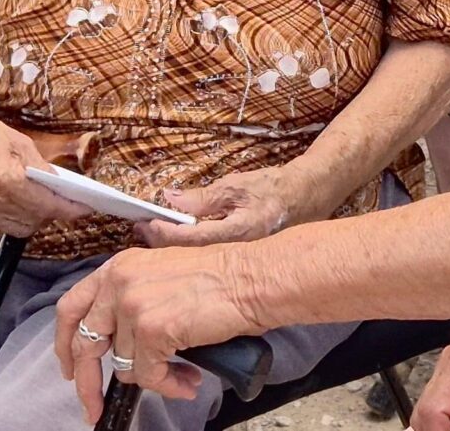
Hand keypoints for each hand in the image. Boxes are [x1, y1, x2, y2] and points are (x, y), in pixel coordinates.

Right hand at [0, 109, 75, 236]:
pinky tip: (17, 203)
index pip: (47, 205)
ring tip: (41, 201)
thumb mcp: (18, 142)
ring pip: (20, 228)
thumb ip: (41, 168)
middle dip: (53, 212)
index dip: (70, 209)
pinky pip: (1, 228)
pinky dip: (14, 219)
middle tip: (64, 200)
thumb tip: (60, 186)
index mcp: (5, 181)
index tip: (86, 208)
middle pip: (35, 220)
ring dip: (35, 217)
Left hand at [55, 245, 260, 418]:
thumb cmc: (219, 279)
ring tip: (181, 380)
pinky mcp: (151, 329)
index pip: (71, 307)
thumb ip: (131, 299)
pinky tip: (189, 382)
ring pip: (123, 364)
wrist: (251, 279)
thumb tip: (119, 344)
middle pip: (84, 342)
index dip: (65, 343)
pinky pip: (149, 375)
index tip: (70, 367)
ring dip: (153, 379)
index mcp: (118, 267)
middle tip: (94, 405)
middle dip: (87, 382)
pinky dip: (169, 385)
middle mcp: (118, 283)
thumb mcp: (160, 275)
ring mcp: (132, 306)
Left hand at [138, 167, 317, 248]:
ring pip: (196, 262)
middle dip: (161, 244)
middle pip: (189, 257)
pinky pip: (206, 262)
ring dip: (171, 250)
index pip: (191, 238)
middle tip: (142, 230)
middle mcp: (239, 254)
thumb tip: (171, 200)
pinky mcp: (239, 263)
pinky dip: (187, 254)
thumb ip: (204, 197)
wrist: (307, 198)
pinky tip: (176, 245)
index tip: (146, 223)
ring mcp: (240, 262)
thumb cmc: (275, 189)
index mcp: (238, 232)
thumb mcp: (238, 186)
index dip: (165, 232)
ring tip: (153, 235)